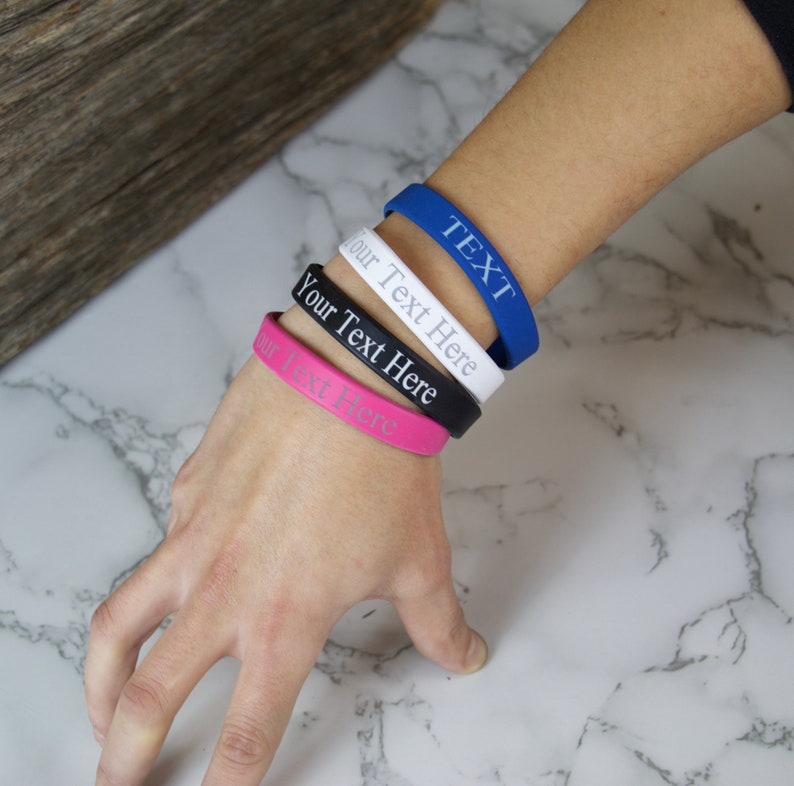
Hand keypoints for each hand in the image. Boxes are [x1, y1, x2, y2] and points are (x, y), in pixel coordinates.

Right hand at [84, 354, 486, 784]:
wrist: (353, 379)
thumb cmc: (388, 468)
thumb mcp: (420, 559)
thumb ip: (437, 624)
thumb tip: (466, 657)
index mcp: (285, 620)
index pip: (247, 733)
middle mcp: (226, 589)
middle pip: (149, 696)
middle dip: (125, 756)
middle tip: (118, 782)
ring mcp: (194, 537)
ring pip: (121, 621)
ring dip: (102, 677)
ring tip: (104, 705)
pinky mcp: (187, 489)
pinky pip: (166, 540)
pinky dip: (167, 569)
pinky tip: (190, 565)